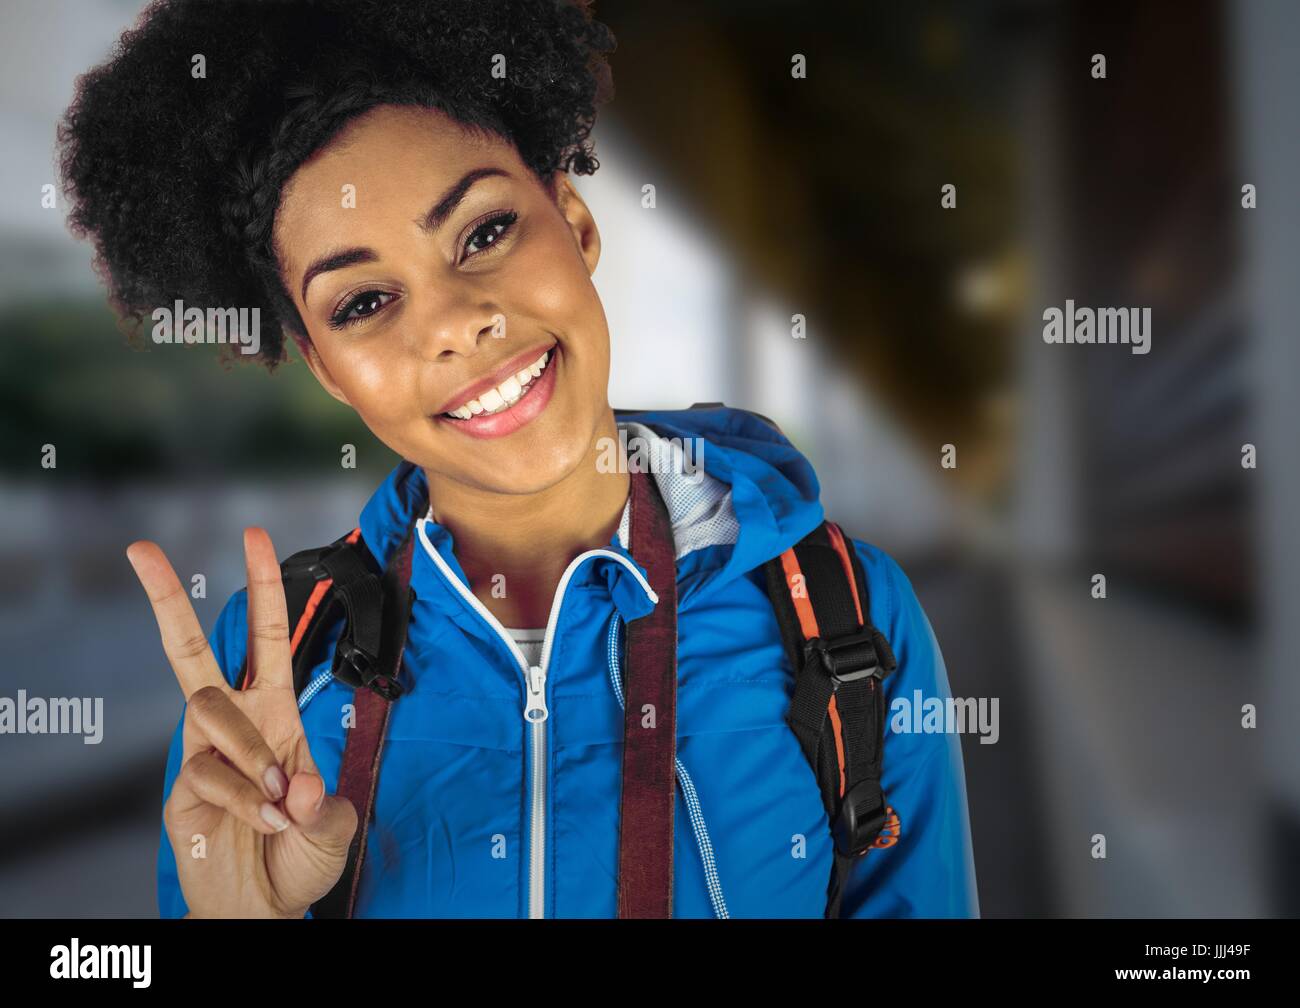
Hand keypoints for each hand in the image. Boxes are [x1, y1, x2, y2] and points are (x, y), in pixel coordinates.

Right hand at [128, 528, 357, 918]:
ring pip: (211, 712)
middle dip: (167, 600)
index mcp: (276, 712)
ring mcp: (203, 754)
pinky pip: (208, 773)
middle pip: (192, 652)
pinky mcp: (182, 790)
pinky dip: (245, 798)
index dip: (262, 588)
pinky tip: (266, 821)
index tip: (252, 535)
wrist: (266, 908)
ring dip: (252, 752)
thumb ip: (326, 805)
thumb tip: (299, 784)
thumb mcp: (335, 827)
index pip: (267, 639)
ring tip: (281, 800)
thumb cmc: (299, 856)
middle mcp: (235, 724)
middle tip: (141, 550)